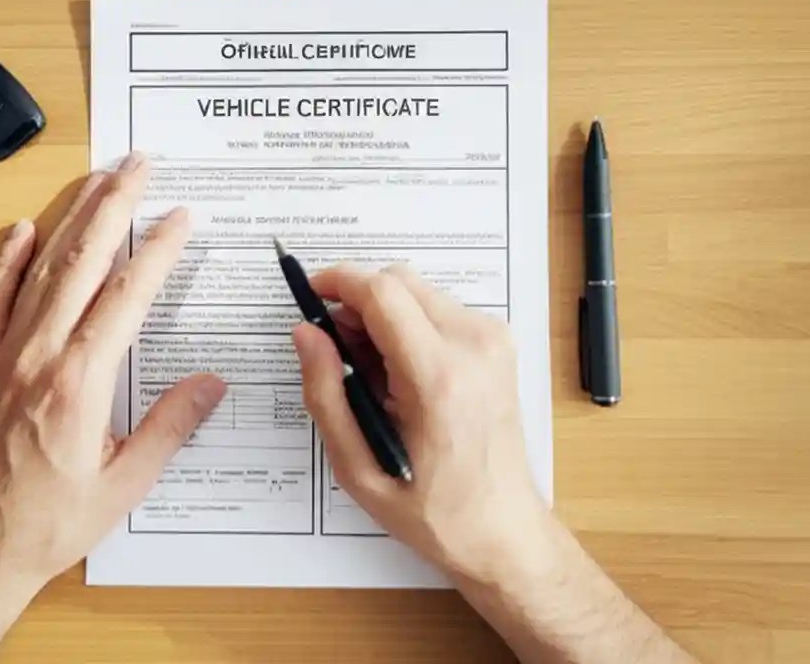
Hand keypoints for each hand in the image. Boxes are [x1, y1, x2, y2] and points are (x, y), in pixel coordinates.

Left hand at [0, 154, 226, 662]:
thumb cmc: (51, 524)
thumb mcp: (125, 484)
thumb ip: (169, 426)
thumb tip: (212, 382)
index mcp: (80, 382)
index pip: (127, 296)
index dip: (158, 249)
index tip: (181, 217)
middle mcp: (39, 357)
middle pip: (82, 262)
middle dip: (114, 206)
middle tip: (138, 164)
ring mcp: (3, 358)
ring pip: (40, 271)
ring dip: (71, 219)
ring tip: (98, 181)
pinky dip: (8, 263)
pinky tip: (23, 230)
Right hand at [291, 264, 550, 583]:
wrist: (503, 529)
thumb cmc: (433, 511)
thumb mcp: (358, 468)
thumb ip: (326, 394)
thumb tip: (306, 333)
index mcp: (438, 377)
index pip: (381, 293)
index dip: (337, 282)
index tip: (309, 294)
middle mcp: (473, 347)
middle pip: (399, 281)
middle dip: (357, 301)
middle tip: (336, 351)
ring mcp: (493, 342)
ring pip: (418, 292)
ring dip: (383, 316)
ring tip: (373, 376)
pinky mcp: (498, 345)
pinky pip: (439, 309)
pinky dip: (409, 326)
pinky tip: (401, 375)